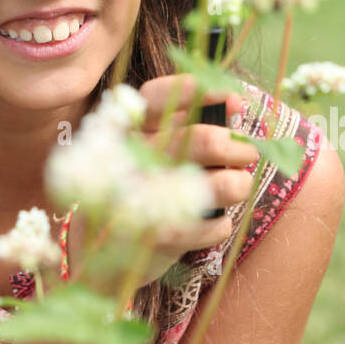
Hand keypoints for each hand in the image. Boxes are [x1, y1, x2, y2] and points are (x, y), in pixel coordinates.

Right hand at [68, 76, 255, 293]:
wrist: (96, 252)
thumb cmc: (132, 188)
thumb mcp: (141, 150)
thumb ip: (180, 124)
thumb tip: (235, 103)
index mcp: (123, 130)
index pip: (158, 96)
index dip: (200, 91)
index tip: (236, 98)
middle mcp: (130, 159)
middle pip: (203, 140)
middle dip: (238, 146)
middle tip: (248, 152)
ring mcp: (146, 199)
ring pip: (221, 184)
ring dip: (238, 183)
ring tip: (236, 185)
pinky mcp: (161, 236)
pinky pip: (217, 224)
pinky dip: (222, 222)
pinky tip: (209, 220)